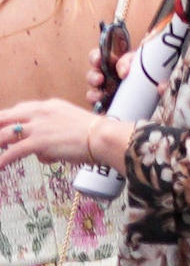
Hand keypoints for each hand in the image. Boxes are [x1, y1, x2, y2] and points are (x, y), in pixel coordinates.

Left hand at [0, 102, 124, 173]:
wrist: (103, 137)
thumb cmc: (94, 134)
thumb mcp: (70, 123)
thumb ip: (53, 131)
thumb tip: (41, 151)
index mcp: (49, 105)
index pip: (19, 109)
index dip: (6, 119)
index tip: (2, 127)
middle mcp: (40, 112)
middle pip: (5, 118)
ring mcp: (38, 126)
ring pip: (4, 135)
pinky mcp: (38, 141)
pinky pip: (12, 152)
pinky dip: (3, 160)